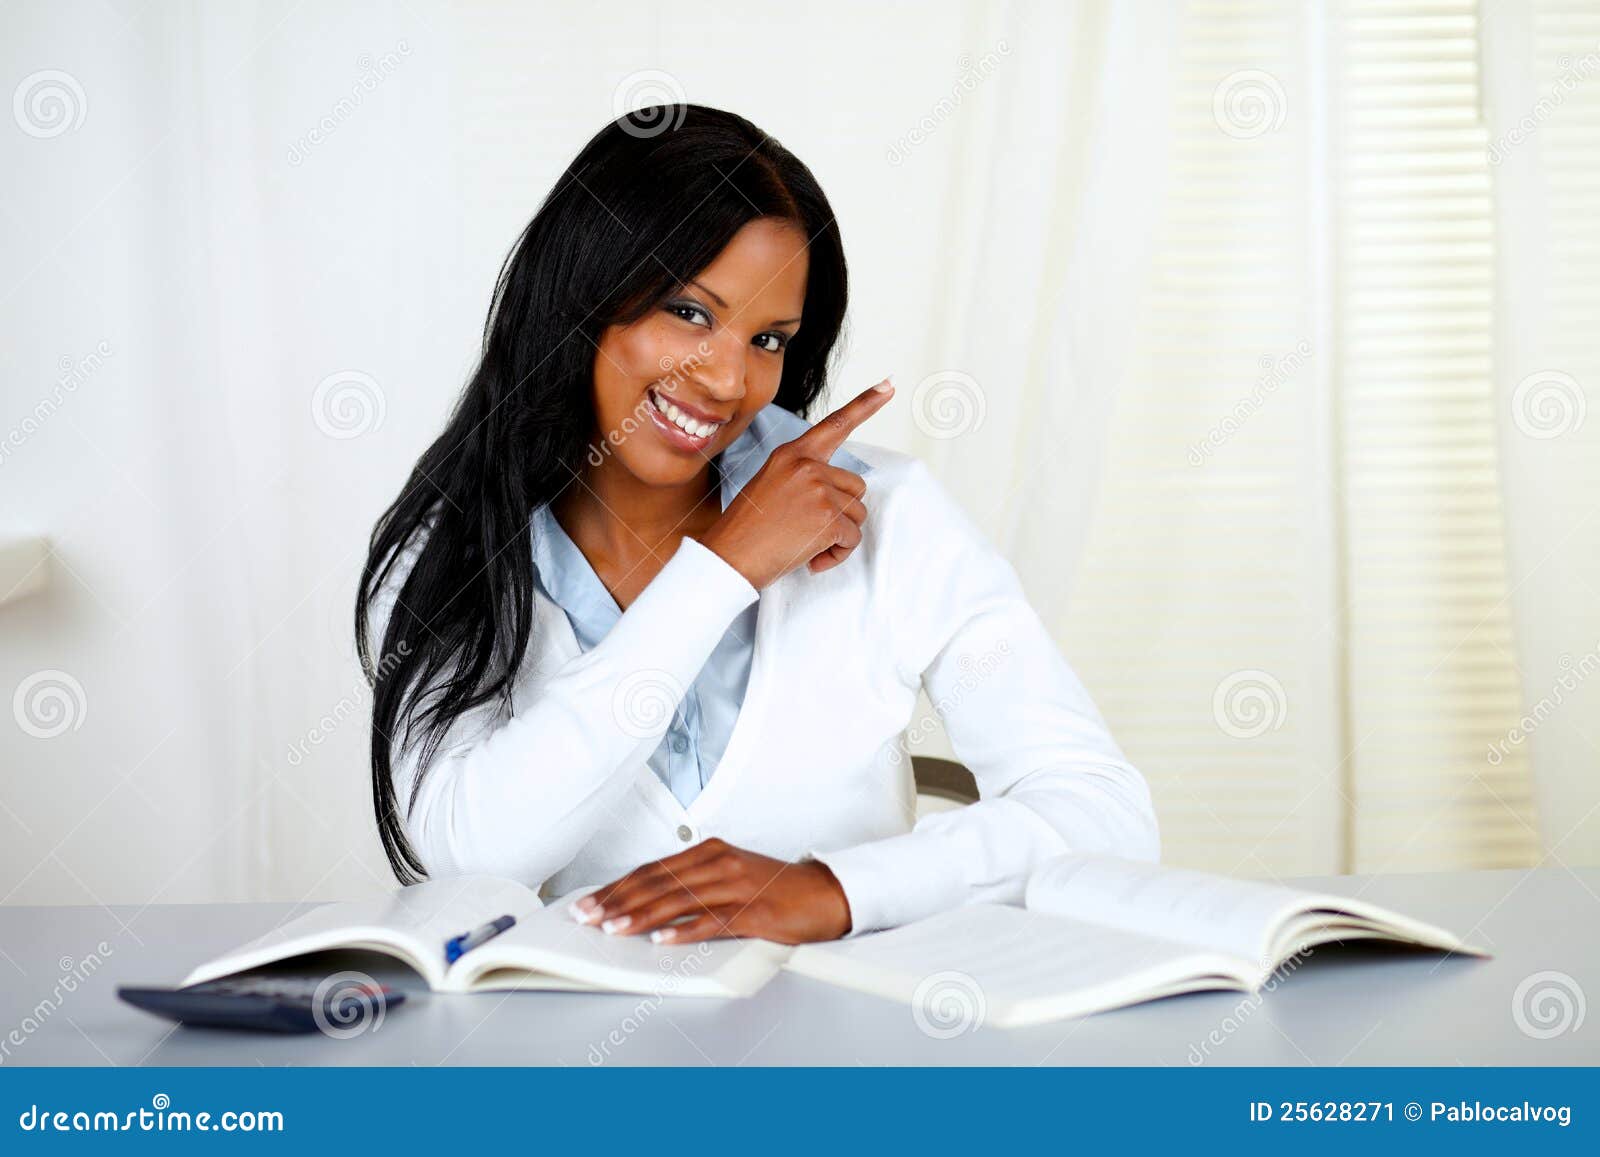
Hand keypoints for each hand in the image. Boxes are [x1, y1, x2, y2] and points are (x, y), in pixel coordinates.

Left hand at [567, 838, 852, 943]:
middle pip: (658, 882)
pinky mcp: (754, 910)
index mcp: (709, 852)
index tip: (588, 902)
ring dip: (641, 915)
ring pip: (679, 900)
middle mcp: (719, 862)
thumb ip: (691, 883)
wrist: (824, 893)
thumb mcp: (728, 875)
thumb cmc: (775, 888)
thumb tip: (643, 902)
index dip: (617, 886)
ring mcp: (737, 885)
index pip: (651, 870)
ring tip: (613, 928)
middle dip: (618, 901)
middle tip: (587, 917)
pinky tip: (662, 940)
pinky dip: (684, 931)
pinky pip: (713, 921)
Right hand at [698, 379, 893, 588]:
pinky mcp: (828, 516)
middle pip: (855, 486)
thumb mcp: (771, 486)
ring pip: (857, 514)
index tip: (888, 386)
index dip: (866, 404)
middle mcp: (807, 466)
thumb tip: (838, 492)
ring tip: (806, 545)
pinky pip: (852, 538)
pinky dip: (837, 554)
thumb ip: (803, 479)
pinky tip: (811, 558)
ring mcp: (819, 489)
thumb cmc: (747, 530)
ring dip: (839, 536)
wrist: (729, 558)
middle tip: (809, 531)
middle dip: (841, 513)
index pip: (835, 424)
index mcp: (791, 454)